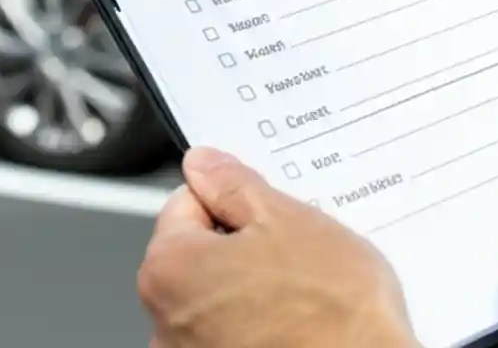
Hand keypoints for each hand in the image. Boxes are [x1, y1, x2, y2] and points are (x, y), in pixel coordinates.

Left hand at [137, 147, 418, 347]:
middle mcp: (165, 322)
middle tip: (296, 251)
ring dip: (252, 290)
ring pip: (220, 299)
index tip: (265, 209)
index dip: (232, 199)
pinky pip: (235, 333)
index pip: (186, 204)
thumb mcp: (287, 220)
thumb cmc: (332, 309)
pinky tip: (299, 323)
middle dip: (243, 247)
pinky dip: (261, 326)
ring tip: (304, 293)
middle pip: (199, 257)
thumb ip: (233, 186)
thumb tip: (204, 166)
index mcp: (170, 269)